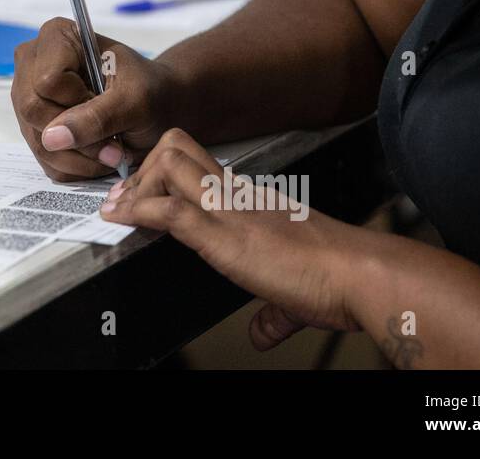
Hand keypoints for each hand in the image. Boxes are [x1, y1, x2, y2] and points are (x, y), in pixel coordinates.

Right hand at [11, 17, 182, 181]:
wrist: (157, 108)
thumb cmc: (150, 93)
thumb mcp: (135, 102)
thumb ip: (97, 116)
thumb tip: (51, 138)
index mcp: (57, 36)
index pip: (47, 81)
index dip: (77, 102)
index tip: (109, 103)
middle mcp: (32, 62)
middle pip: (33, 110)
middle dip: (77, 138)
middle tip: (114, 145)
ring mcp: (28, 96)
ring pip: (37, 140)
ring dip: (80, 157)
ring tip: (112, 152)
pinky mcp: (32, 125)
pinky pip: (43, 157)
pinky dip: (75, 166)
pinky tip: (98, 156)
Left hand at [100, 129, 366, 349]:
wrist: (360, 273)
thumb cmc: (337, 277)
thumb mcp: (294, 294)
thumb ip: (272, 312)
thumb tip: (262, 331)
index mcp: (251, 200)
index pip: (197, 163)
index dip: (162, 172)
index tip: (142, 195)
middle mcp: (236, 195)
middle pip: (175, 147)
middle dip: (143, 168)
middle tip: (126, 199)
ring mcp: (228, 211)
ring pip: (168, 166)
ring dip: (136, 187)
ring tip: (118, 210)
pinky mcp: (224, 236)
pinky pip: (171, 211)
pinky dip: (139, 213)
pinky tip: (122, 221)